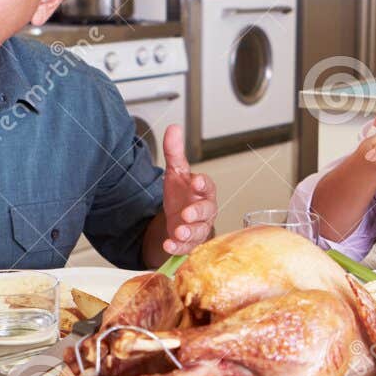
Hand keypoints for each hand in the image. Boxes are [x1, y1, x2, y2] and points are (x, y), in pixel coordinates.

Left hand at [158, 125, 215, 254]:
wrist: (177, 219)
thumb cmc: (182, 194)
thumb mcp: (176, 172)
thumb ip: (174, 152)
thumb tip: (173, 128)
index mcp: (203, 191)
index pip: (207, 186)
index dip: (203, 184)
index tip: (197, 181)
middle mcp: (204, 210)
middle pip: (206, 211)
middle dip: (197, 213)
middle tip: (187, 214)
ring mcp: (198, 228)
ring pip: (198, 231)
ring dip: (188, 232)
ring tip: (178, 232)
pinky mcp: (189, 243)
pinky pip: (186, 247)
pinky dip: (177, 248)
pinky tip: (168, 245)